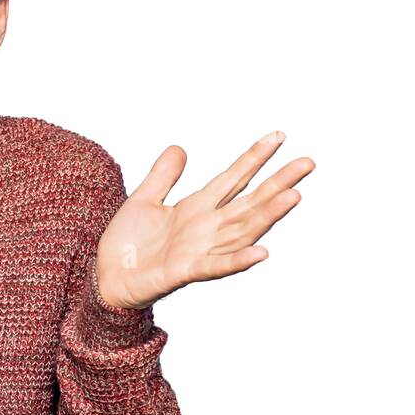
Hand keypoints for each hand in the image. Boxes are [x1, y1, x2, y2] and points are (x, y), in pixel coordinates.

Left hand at [96, 130, 314, 309]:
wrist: (107, 278)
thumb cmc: (126, 244)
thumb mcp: (143, 200)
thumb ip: (163, 176)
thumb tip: (178, 148)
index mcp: (196, 208)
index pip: (233, 178)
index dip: (254, 158)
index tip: (278, 136)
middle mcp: (206, 228)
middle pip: (249, 202)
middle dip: (278, 183)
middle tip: (308, 162)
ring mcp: (199, 250)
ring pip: (242, 231)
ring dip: (268, 215)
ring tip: (294, 196)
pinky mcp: (185, 271)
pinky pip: (217, 266)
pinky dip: (239, 260)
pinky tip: (262, 253)